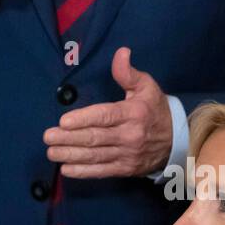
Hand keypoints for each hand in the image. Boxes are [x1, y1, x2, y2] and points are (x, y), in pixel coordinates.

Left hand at [43, 47, 173, 177]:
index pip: (104, 116)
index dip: (83, 119)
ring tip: (52, 152)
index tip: (63, 121)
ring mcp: (127, 154)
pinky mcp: (125, 169)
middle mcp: (130, 135)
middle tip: (48, 136)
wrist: (177, 140)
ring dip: (71, 155)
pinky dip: (83, 172)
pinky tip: (66, 169)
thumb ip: (128, 72)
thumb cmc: (154, 109)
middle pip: (95, 137)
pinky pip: (102, 171)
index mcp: (133, 113)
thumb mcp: (146, 87)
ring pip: (95, 155)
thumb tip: (121, 52)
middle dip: (69, 138)